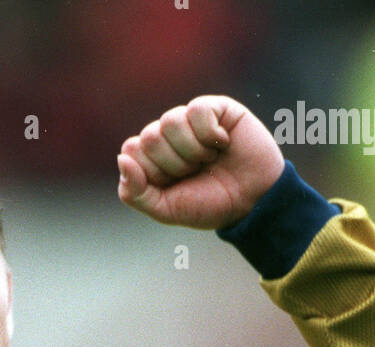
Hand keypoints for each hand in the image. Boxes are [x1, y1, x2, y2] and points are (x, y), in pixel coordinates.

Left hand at [117, 96, 284, 229]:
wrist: (252, 201)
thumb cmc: (209, 205)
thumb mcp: (166, 210)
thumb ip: (135, 193)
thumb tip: (122, 159)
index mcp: (152, 158)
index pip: (131, 150)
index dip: (152, 172)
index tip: (174, 185)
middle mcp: (167, 136)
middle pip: (150, 136)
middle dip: (174, 164)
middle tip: (195, 172)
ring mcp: (189, 120)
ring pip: (170, 121)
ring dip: (192, 150)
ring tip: (209, 159)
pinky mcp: (214, 107)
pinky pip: (196, 110)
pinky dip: (209, 134)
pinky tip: (222, 144)